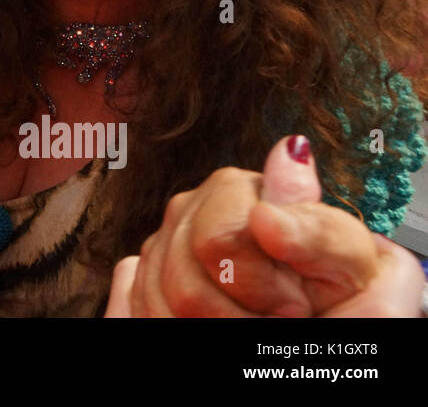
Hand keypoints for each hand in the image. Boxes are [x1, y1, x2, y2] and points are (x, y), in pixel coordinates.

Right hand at [105, 135, 424, 316]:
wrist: (328, 332)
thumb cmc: (343, 300)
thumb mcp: (348, 262)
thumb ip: (315, 217)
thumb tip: (289, 153)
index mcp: (237, 191)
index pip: (218, 242)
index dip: (262, 287)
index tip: (297, 304)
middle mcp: (189, 208)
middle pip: (183, 280)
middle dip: (234, 316)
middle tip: (276, 320)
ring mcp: (160, 244)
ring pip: (159, 303)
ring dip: (208, 327)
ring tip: (250, 326)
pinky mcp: (141, 278)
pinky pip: (137, 311)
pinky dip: (177, 328)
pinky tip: (212, 324)